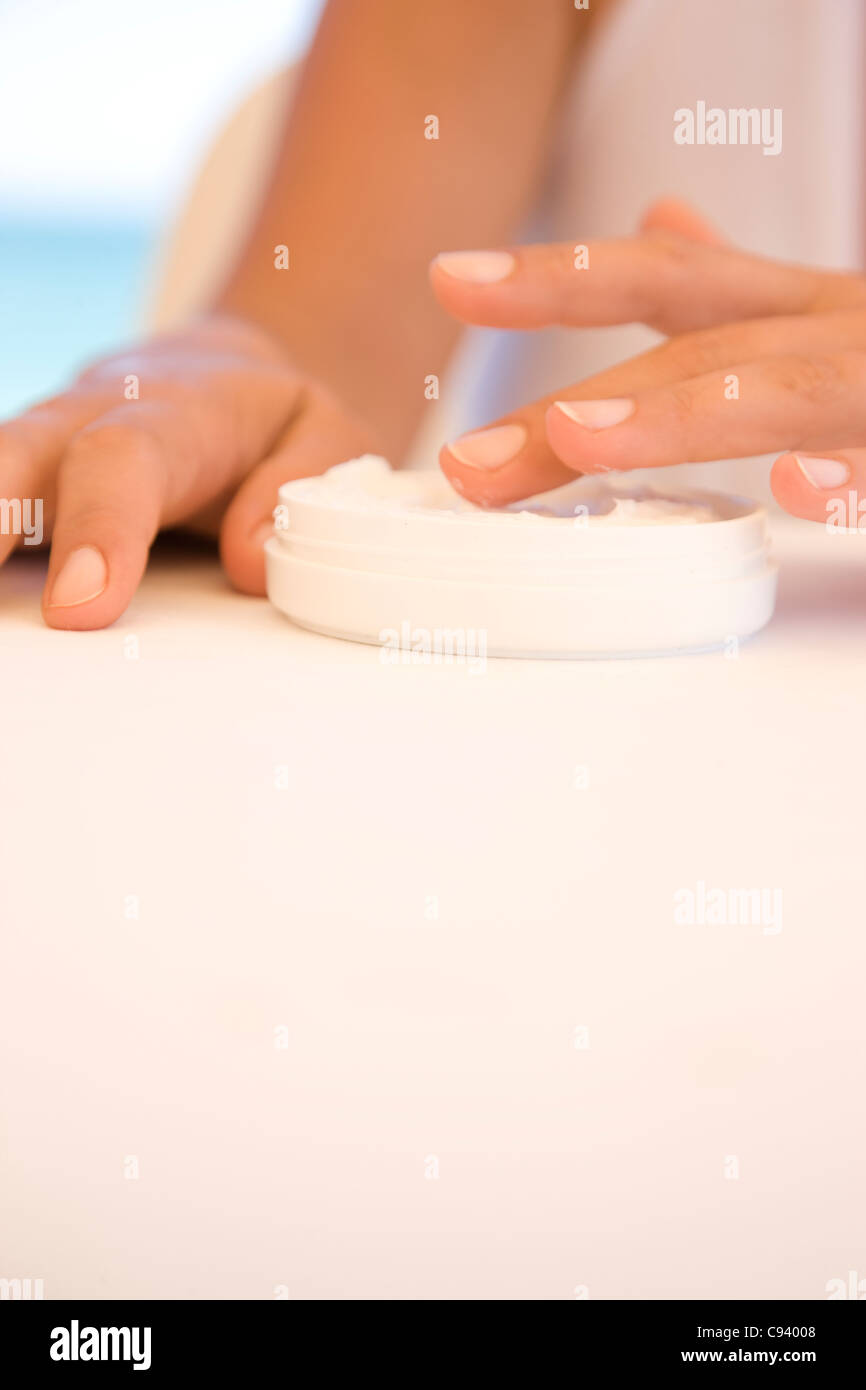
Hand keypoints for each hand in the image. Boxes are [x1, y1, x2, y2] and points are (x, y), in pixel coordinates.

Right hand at [1, 315, 375, 627]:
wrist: (229, 378)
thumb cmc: (276, 422)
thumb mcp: (328, 440)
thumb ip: (299, 494)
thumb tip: (249, 561)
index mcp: (181, 409)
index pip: (125, 458)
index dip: (99, 527)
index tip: (80, 606)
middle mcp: (96, 413)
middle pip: (23, 450)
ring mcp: (51, 443)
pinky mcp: (29, 477)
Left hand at [431, 200, 865, 523]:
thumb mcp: (822, 312)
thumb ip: (737, 285)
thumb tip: (660, 219)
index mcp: (801, 308)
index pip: (668, 280)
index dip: (560, 277)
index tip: (453, 281)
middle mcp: (838, 334)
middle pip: (696, 354)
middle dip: (577, 402)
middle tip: (469, 462)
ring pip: (782, 394)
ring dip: (678, 417)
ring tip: (578, 441)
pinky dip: (846, 476)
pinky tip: (795, 486)